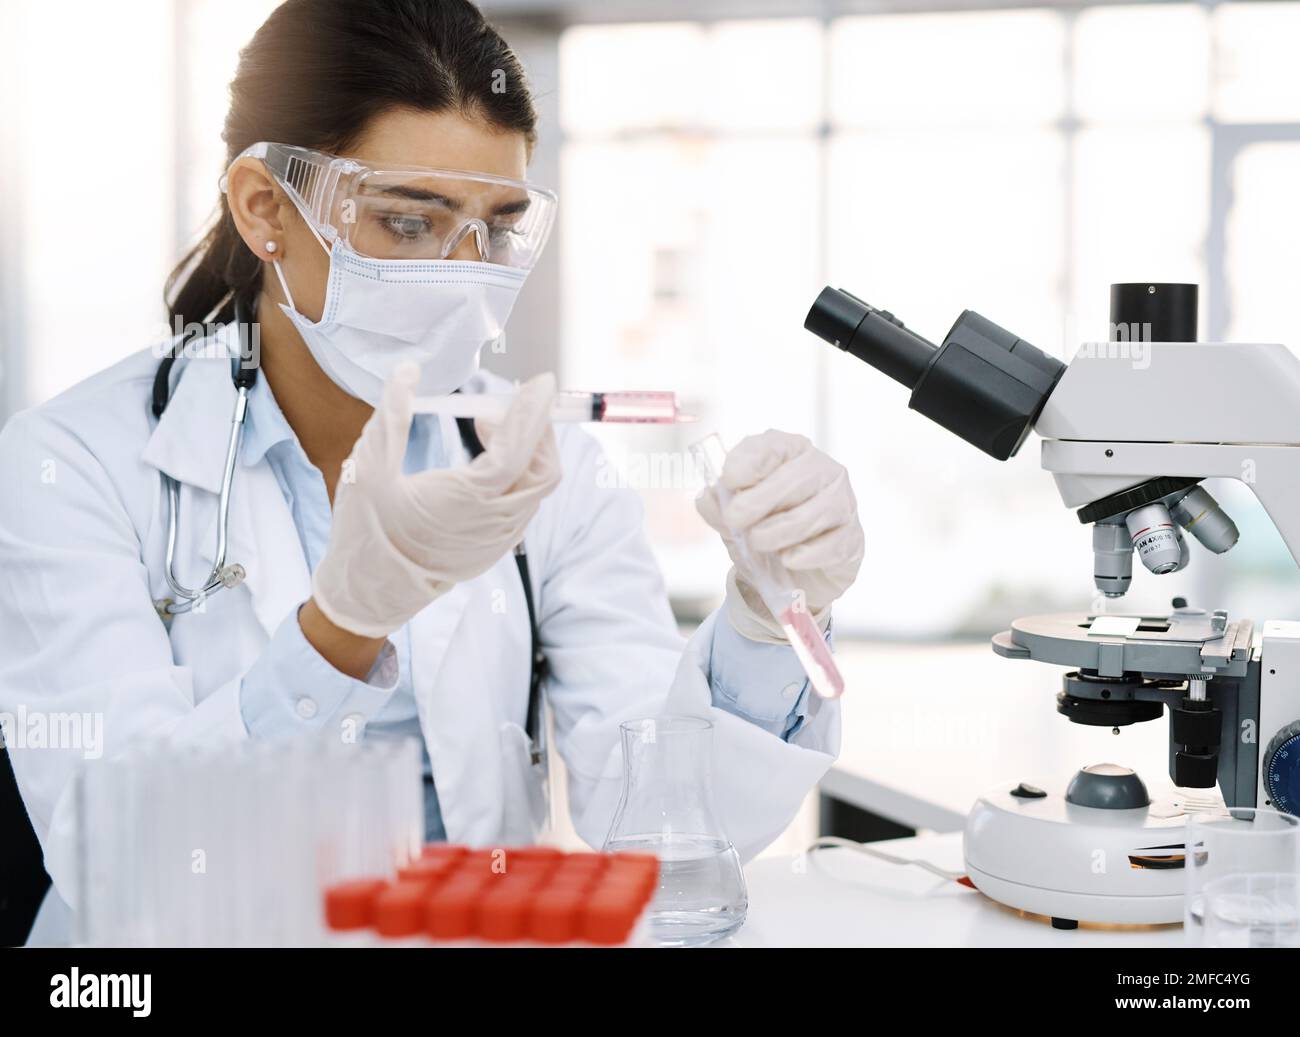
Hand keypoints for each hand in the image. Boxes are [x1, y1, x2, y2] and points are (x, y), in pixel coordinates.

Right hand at [311, 365, 560, 637]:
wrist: (366, 595)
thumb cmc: (364, 533)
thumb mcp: (368, 468)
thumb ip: (391, 415)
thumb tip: (408, 370)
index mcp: (467, 502)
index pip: (518, 450)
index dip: (532, 413)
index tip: (541, 381)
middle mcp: (493, 525)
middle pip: (542, 471)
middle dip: (535, 429)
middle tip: (504, 402)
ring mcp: (497, 541)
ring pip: (537, 490)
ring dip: (526, 451)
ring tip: (486, 426)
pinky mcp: (493, 549)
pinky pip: (523, 506)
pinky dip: (518, 475)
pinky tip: (486, 460)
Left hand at [696, 430, 862, 642]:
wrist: (791, 576)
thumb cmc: (763, 531)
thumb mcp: (733, 519)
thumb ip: (718, 507)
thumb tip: (708, 498)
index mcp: (791, 454)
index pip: (774, 446)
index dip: (750, 460)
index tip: (730, 479)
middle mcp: (823, 471)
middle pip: (795, 479)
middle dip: (758, 500)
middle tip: (734, 520)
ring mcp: (843, 503)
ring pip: (811, 514)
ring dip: (777, 531)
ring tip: (757, 543)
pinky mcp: (852, 538)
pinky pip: (831, 545)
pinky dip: (804, 554)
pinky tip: (788, 559)